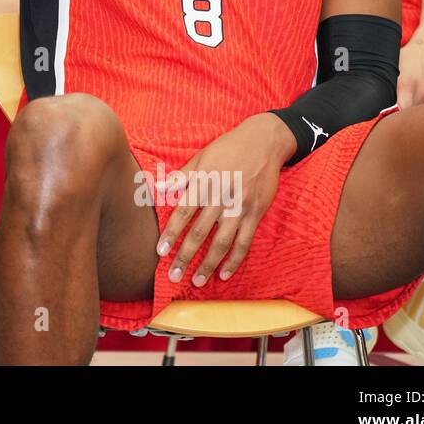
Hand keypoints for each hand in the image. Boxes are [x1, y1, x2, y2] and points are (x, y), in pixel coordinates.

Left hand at [155, 113, 293, 287]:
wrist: (264, 142)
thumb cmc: (228, 148)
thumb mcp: (201, 157)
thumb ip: (182, 176)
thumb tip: (159, 189)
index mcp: (205, 182)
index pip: (184, 213)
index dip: (171, 233)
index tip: (160, 251)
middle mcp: (222, 197)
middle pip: (201, 233)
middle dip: (186, 256)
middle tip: (174, 275)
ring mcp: (241, 207)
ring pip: (223, 242)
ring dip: (209, 264)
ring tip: (197, 281)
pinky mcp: (256, 214)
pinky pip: (245, 242)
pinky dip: (235, 260)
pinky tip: (224, 274)